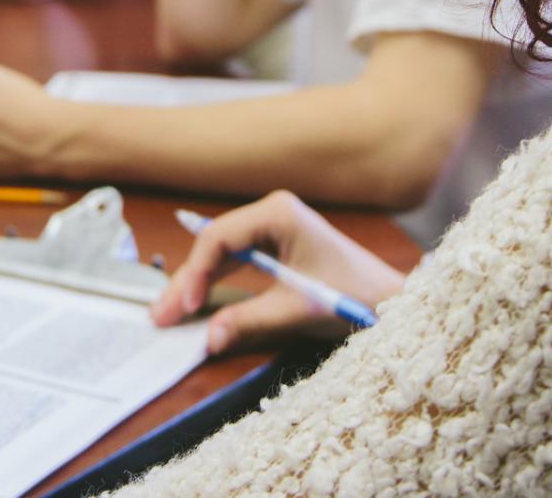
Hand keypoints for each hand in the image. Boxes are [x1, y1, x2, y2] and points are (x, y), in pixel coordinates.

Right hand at [150, 190, 406, 354]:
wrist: (391, 299)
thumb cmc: (354, 295)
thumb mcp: (298, 309)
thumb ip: (250, 321)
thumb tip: (208, 338)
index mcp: (277, 213)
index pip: (218, 237)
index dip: (195, 272)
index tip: (186, 306)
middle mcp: (271, 212)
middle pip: (214, 245)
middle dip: (187, 281)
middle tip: (161, 316)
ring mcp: (273, 227)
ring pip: (220, 253)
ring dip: (196, 283)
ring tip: (168, 313)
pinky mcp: (276, 244)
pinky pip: (235, 260)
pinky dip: (215, 281)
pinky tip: (195, 302)